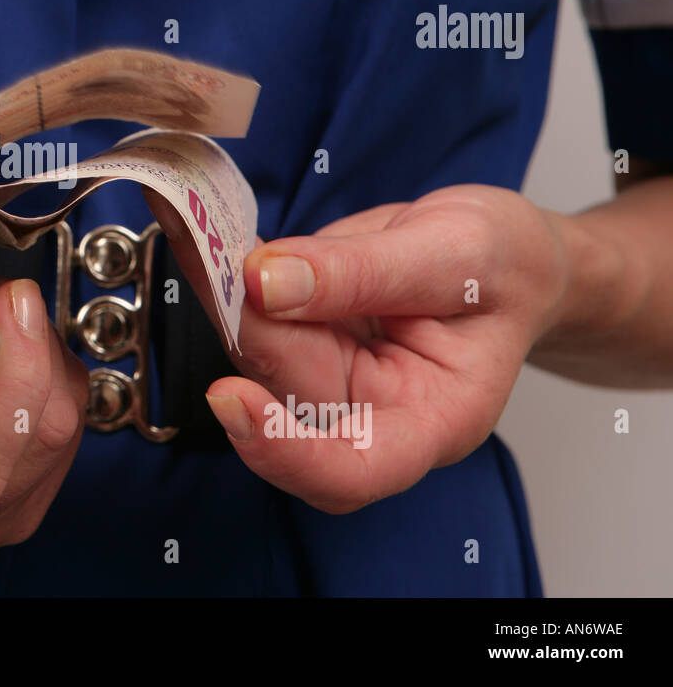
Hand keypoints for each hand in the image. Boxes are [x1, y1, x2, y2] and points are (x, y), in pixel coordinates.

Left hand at [148, 184, 570, 513]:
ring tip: (199, 232)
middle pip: (284, 393)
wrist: (504, 254)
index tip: (230, 399)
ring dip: (219, 294)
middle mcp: (369, 414)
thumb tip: (265, 283)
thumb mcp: (456, 253)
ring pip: (253, 352)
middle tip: (207, 253)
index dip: (284, 450)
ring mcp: (327, 378)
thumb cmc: (504, 269)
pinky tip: (205, 238)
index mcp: (432, 420)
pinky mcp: (300, 341)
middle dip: (243, 325)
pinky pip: (249, 317)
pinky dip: (222, 278)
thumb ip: (363, 272)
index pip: (353, 469)